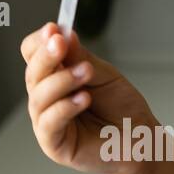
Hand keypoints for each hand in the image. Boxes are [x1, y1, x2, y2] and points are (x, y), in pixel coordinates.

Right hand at [21, 23, 160, 173]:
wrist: (140, 140)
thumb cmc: (121, 109)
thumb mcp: (103, 75)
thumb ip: (81, 57)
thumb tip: (62, 33)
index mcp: (53, 77)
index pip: (32, 55)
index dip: (39, 42)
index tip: (53, 29)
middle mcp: (45, 98)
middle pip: (32, 73)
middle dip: (47, 56)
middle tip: (62, 42)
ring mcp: (46, 122)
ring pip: (39, 97)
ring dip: (62, 80)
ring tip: (85, 72)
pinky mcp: (53, 145)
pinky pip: (49, 123)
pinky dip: (64, 107)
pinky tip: (83, 98)